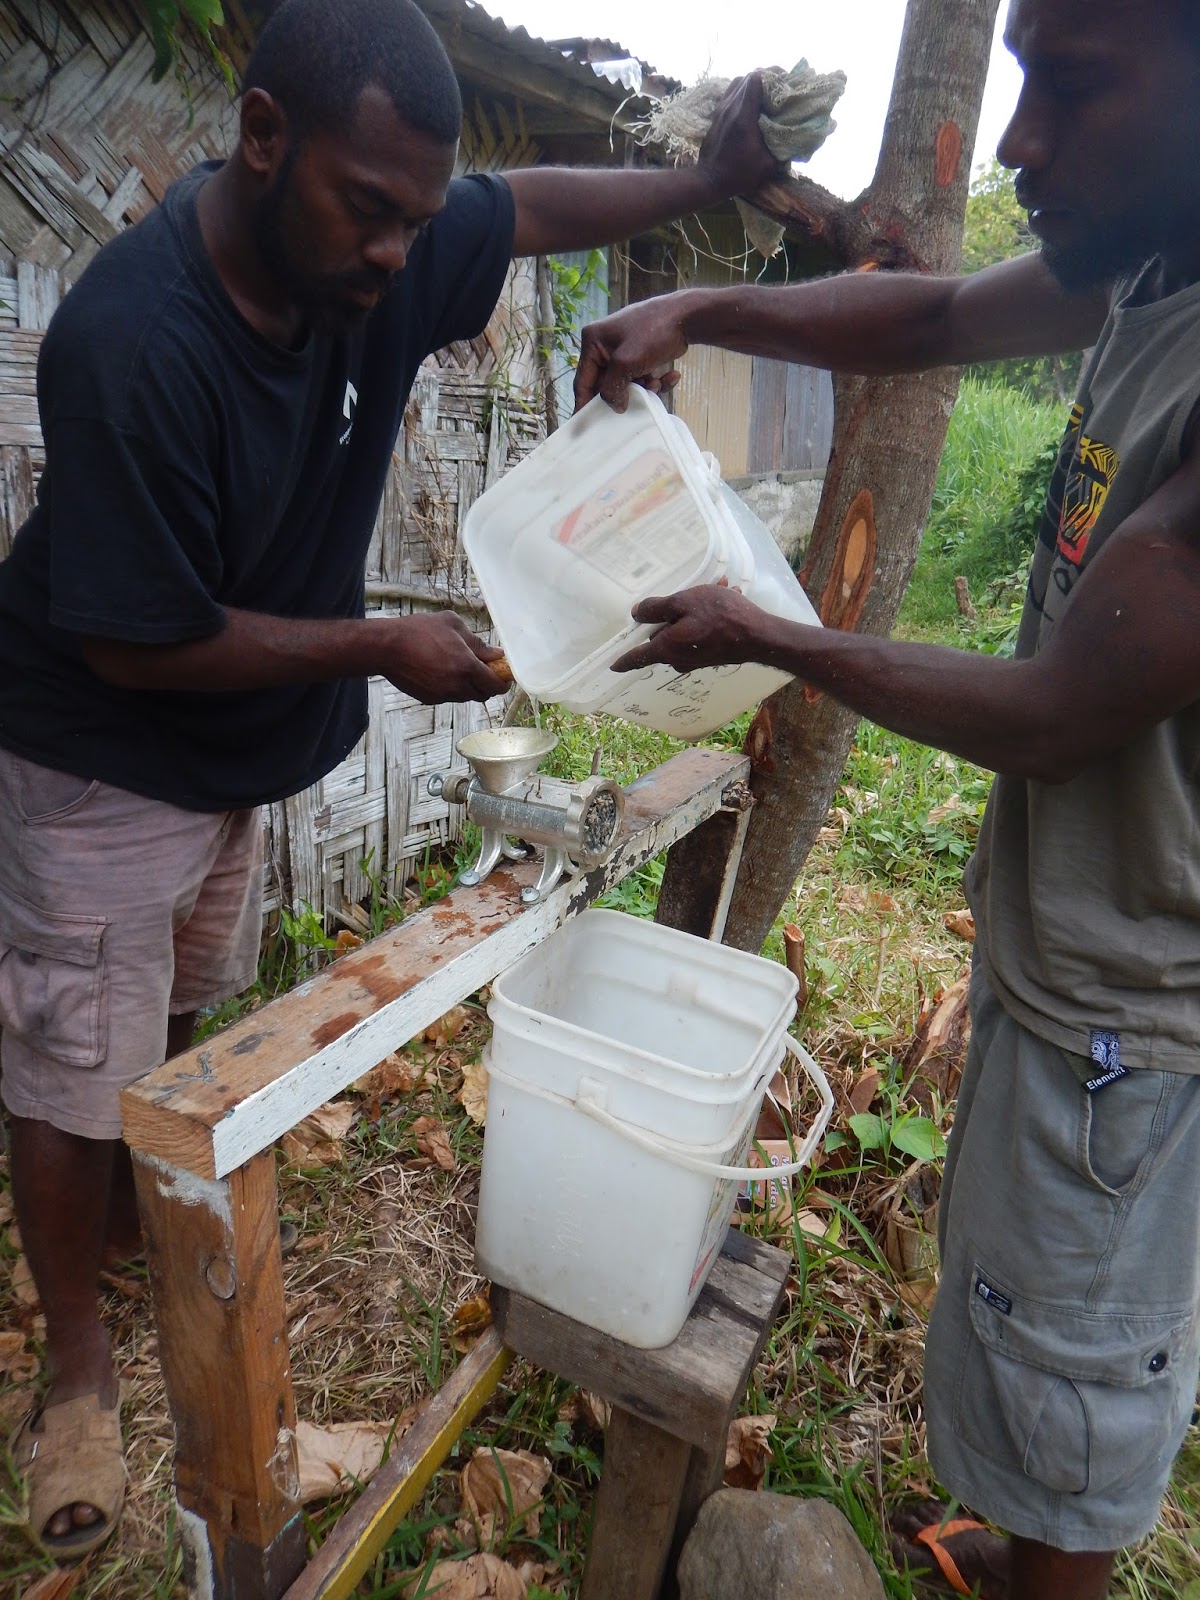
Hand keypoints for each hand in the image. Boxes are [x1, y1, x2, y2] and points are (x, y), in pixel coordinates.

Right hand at [376, 612, 509, 703]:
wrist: (387, 647)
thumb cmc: (419, 631)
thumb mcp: (453, 625)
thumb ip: (478, 643)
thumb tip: (496, 654)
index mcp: (466, 667)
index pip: (495, 685)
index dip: (503, 682)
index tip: (504, 675)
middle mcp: (457, 686)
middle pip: (483, 694)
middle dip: (488, 685)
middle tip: (486, 671)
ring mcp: (442, 695)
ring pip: (466, 697)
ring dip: (470, 686)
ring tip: (461, 668)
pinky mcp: (430, 699)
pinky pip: (449, 697)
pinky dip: (453, 688)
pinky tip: (443, 672)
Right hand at [574, 295, 689, 412]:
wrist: (687, 316)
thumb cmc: (652, 333)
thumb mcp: (626, 363)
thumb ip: (612, 389)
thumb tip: (615, 406)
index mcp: (593, 342)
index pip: (583, 380)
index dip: (585, 404)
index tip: (587, 426)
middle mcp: (605, 345)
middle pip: (607, 383)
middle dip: (625, 393)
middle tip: (637, 402)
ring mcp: (624, 350)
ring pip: (627, 382)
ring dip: (644, 388)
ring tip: (657, 383)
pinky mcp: (642, 354)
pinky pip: (643, 376)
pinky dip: (656, 381)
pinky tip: (671, 377)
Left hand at [612, 584, 778, 672]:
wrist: (758, 636)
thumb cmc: (720, 616)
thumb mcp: (684, 602)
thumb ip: (657, 608)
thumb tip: (636, 614)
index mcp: (667, 647)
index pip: (638, 656)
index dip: (624, 659)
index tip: (613, 666)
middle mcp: (679, 658)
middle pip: (662, 638)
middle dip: (670, 617)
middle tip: (687, 594)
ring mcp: (696, 659)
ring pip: (684, 632)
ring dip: (693, 613)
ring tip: (715, 590)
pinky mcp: (711, 655)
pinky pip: (700, 634)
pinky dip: (707, 618)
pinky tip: (724, 598)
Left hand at [696, 73, 784, 201]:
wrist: (708, 180)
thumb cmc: (738, 175)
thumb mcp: (767, 166)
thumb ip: (783, 148)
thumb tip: (799, 136)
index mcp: (743, 116)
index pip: (756, 79)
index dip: (773, 74)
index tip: (785, 81)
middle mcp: (731, 107)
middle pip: (749, 76)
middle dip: (767, 76)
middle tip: (780, 86)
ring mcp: (721, 108)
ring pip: (739, 81)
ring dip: (755, 82)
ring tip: (767, 91)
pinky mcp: (717, 113)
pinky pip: (732, 91)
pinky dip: (744, 89)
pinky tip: (753, 100)